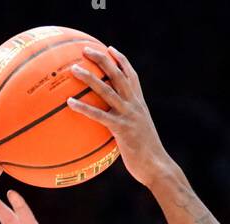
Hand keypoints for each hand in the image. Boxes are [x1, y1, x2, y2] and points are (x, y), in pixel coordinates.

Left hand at [68, 46, 168, 186]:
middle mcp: (134, 106)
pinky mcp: (121, 130)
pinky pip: (99, 115)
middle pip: (118, 75)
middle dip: (102, 59)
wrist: (158, 167)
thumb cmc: (149, 157)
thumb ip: (130, 126)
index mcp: (140, 105)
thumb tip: (116, 129)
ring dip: (89, 77)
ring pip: (106, 90)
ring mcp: (128, 116)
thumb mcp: (141, 135)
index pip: (132, 76)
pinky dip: (84, 108)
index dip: (121, 61)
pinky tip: (70, 103)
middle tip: (86, 49)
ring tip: (73, 69)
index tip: (110, 49)